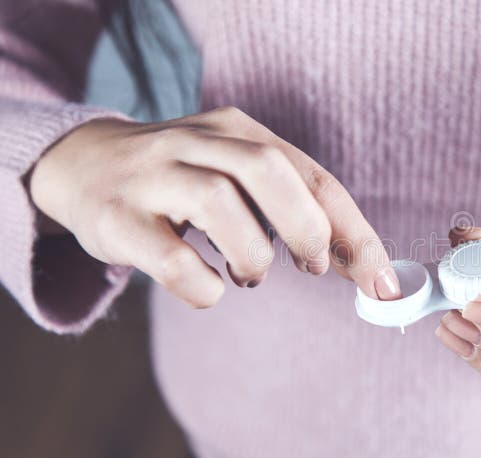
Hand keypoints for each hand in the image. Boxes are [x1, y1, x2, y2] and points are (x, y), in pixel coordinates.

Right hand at [29, 107, 400, 307]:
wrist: (80, 164)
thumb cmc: (179, 181)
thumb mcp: (235, 174)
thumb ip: (289, 205)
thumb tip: (350, 258)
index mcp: (237, 130)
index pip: (314, 176)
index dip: (355, 233)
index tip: (381, 283)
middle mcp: (195, 142)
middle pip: (268, 169)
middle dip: (307, 228)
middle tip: (312, 267)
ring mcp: (152, 176)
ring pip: (219, 204)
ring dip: (252, 254)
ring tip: (249, 273)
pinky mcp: (117, 218)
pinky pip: (172, 259)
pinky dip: (204, 285)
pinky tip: (210, 286)